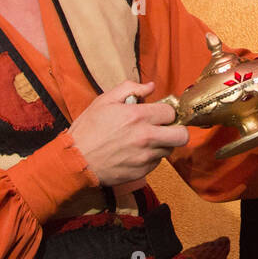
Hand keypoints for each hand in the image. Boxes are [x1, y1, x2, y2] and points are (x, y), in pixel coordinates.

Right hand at [66, 82, 189, 186]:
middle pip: (182, 136)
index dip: (166, 111)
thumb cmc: (88, 129)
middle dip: (177, 130)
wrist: (75, 160)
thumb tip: (150, 86)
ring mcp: (145, 157)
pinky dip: (151, 157)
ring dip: (162, 144)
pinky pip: (157, 163)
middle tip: (165, 128)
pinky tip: (136, 152)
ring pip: (169, 149)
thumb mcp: (104, 101)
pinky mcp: (141, 172)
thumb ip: (130, 89)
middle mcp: (146, 137)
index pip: (171, 112)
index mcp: (138, 116)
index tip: (160, 113)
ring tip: (146, 140)